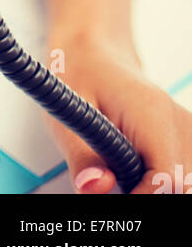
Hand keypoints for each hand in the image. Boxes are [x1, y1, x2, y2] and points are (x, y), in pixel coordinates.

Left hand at [43, 29, 191, 194]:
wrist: (93, 50)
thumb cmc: (80, 74)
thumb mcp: (66, 112)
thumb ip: (82, 157)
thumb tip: (95, 188)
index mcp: (151, 111)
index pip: (167, 176)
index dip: (144, 195)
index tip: (120, 194)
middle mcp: (176, 119)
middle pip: (181, 181)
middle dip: (149, 191)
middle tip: (116, 179)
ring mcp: (184, 126)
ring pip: (185, 177)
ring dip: (156, 185)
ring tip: (124, 168)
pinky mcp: (183, 135)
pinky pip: (182, 168)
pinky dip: (160, 176)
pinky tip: (138, 166)